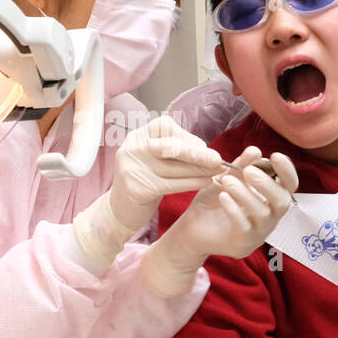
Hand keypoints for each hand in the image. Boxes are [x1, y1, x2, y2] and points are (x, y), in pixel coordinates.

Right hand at [108, 115, 227, 232]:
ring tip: (217, 172)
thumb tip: (206, 150)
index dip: (187, 136)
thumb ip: (174, 151)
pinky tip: (206, 182)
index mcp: (137, 136)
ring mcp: (133, 168)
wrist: (119, 211)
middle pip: (171, 147)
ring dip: (200, 170)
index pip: (165, 127)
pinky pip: (172, 184)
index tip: (203, 147)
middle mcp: (132, 149)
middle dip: (198, 154)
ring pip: (174, 167)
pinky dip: (193, 183)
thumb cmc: (144, 182)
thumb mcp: (154, 159)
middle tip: (218, 159)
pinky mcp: (138, 188)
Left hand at [141, 148, 297, 296]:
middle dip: (267, 184)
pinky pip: (244, 227)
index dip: (286, 171)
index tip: (275, 156)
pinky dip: (234, 209)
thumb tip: (255, 151)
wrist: (192, 228)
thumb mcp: (227, 178)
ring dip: (246, 194)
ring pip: (262, 214)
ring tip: (227, 181)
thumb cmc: (214, 202)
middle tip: (248, 171)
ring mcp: (258, 232)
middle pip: (282, 201)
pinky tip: (222, 197)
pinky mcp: (242, 244)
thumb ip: (241, 166)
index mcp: (270, 199)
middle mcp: (270, 216)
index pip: (289, 185)